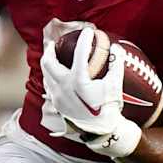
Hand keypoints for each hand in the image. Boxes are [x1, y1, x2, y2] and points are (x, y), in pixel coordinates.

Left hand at [39, 30, 140, 156]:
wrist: (101, 131)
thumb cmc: (110, 107)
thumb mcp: (115, 85)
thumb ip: (116, 64)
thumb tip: (115, 47)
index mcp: (79, 80)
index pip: (79, 53)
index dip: (85, 39)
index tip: (89, 31)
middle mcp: (64, 86)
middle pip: (48, 61)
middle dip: (51, 49)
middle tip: (55, 42)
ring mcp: (58, 96)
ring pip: (45, 73)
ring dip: (49, 62)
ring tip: (54, 56)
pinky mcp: (56, 103)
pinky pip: (48, 85)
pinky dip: (50, 76)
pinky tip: (56, 74)